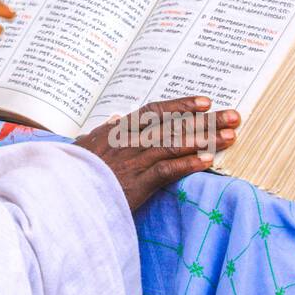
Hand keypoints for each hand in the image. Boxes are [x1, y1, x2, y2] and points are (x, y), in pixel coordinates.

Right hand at [74, 97, 239, 211]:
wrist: (59, 192)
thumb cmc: (72, 170)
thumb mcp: (86, 145)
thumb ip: (105, 133)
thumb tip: (115, 119)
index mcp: (118, 130)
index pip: (155, 111)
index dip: (181, 105)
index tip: (204, 102)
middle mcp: (128, 141)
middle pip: (173, 124)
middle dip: (206, 120)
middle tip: (234, 115)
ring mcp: (132, 160)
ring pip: (174, 143)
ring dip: (205, 138)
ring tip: (231, 136)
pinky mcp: (135, 183)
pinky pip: (166, 170)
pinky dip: (187, 163)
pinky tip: (208, 159)